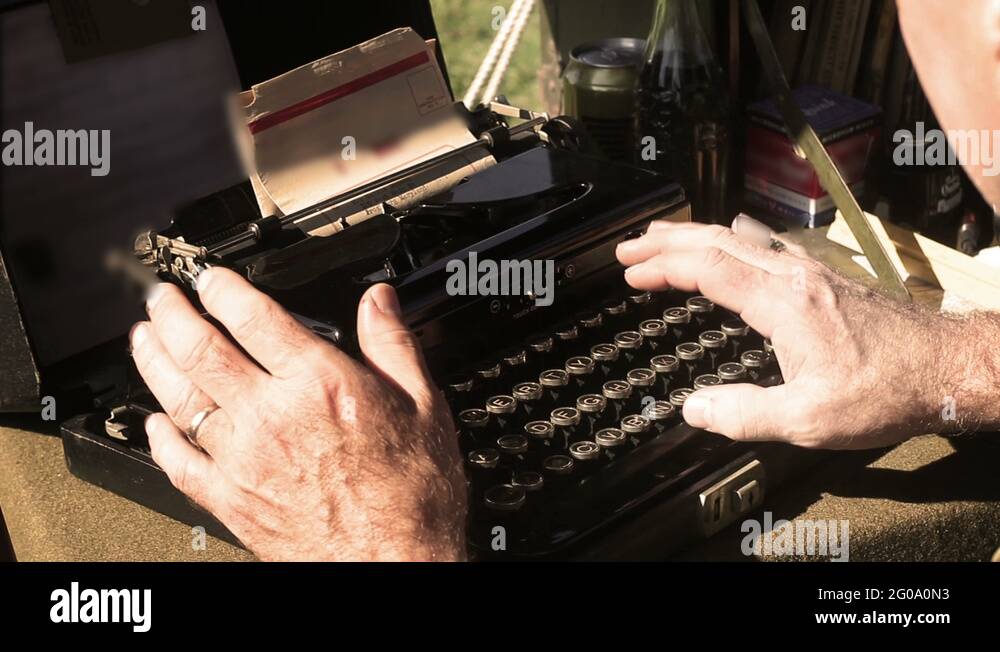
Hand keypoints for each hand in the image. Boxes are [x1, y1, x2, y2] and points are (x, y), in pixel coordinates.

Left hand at [130, 269, 465, 559]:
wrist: (395, 564)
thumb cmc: (412, 496)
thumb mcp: (423, 406)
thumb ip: (393, 345)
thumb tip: (379, 302)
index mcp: (319, 384)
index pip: (254, 317)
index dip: (223, 288)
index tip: (211, 277)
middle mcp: (272, 415)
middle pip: (201, 349)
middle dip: (174, 314)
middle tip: (162, 297)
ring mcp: (243, 459)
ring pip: (179, 398)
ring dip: (154, 362)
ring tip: (144, 339)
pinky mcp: (230, 500)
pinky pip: (178, 462)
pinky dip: (159, 438)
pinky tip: (154, 422)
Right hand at [616, 218, 992, 448]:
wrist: (948, 367)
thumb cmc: (885, 392)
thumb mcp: (809, 419)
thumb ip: (745, 415)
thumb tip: (694, 409)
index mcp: (783, 303)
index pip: (708, 268)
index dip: (663, 266)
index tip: (631, 273)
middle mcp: (794, 277)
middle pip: (718, 240)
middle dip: (667, 241)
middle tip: (630, 247)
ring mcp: (811, 272)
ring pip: (741, 238)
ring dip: (696, 235)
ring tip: (663, 237)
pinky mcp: (825, 279)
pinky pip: (765, 245)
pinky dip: (730, 240)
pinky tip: (733, 238)